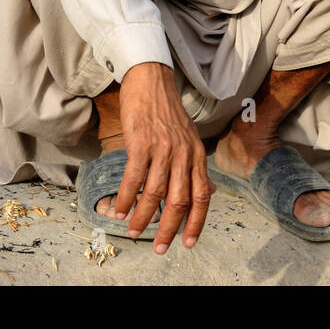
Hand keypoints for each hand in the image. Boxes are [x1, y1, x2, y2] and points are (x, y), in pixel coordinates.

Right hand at [110, 62, 212, 253]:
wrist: (151, 79)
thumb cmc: (167, 111)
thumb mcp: (191, 138)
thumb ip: (197, 166)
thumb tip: (209, 192)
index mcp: (197, 155)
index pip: (202, 196)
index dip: (196, 223)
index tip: (188, 243)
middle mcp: (184, 154)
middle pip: (179, 201)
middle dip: (169, 229)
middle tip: (159, 248)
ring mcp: (163, 148)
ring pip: (155, 194)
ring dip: (143, 217)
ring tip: (134, 231)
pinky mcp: (141, 142)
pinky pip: (134, 178)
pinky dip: (126, 198)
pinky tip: (120, 210)